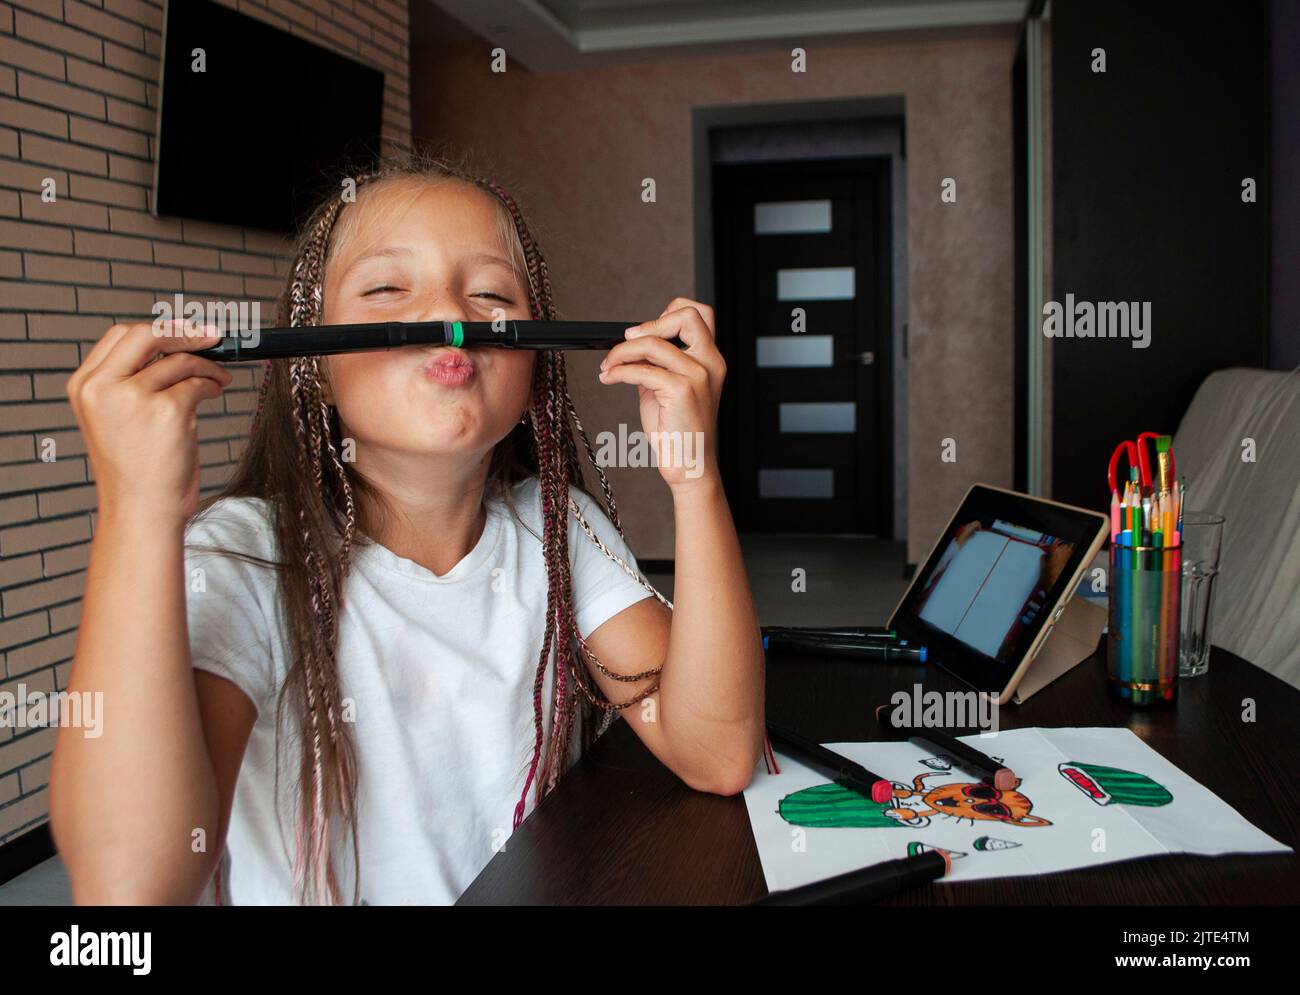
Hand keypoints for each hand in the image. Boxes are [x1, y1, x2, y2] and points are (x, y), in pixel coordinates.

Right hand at [67, 319, 232, 527]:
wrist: (141, 510)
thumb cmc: (135, 470)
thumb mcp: (117, 419)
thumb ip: (131, 383)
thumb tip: (174, 349)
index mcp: (85, 386)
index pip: (120, 337)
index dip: (158, 330)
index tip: (185, 331)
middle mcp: (103, 388)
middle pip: (146, 335)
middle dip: (183, 333)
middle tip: (212, 338)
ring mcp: (134, 398)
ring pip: (180, 360)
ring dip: (208, 366)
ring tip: (219, 379)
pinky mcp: (167, 411)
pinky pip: (198, 383)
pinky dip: (213, 385)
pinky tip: (216, 392)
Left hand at [596, 297, 725, 491]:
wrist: (689, 464)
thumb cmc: (678, 430)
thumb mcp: (667, 387)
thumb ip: (657, 363)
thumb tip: (632, 345)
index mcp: (710, 359)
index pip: (700, 314)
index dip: (670, 312)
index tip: (645, 331)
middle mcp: (710, 363)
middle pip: (685, 315)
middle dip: (649, 324)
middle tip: (627, 342)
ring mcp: (698, 375)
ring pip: (653, 342)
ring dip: (621, 352)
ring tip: (608, 366)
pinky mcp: (682, 391)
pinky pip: (642, 370)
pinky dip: (619, 371)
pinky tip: (610, 377)